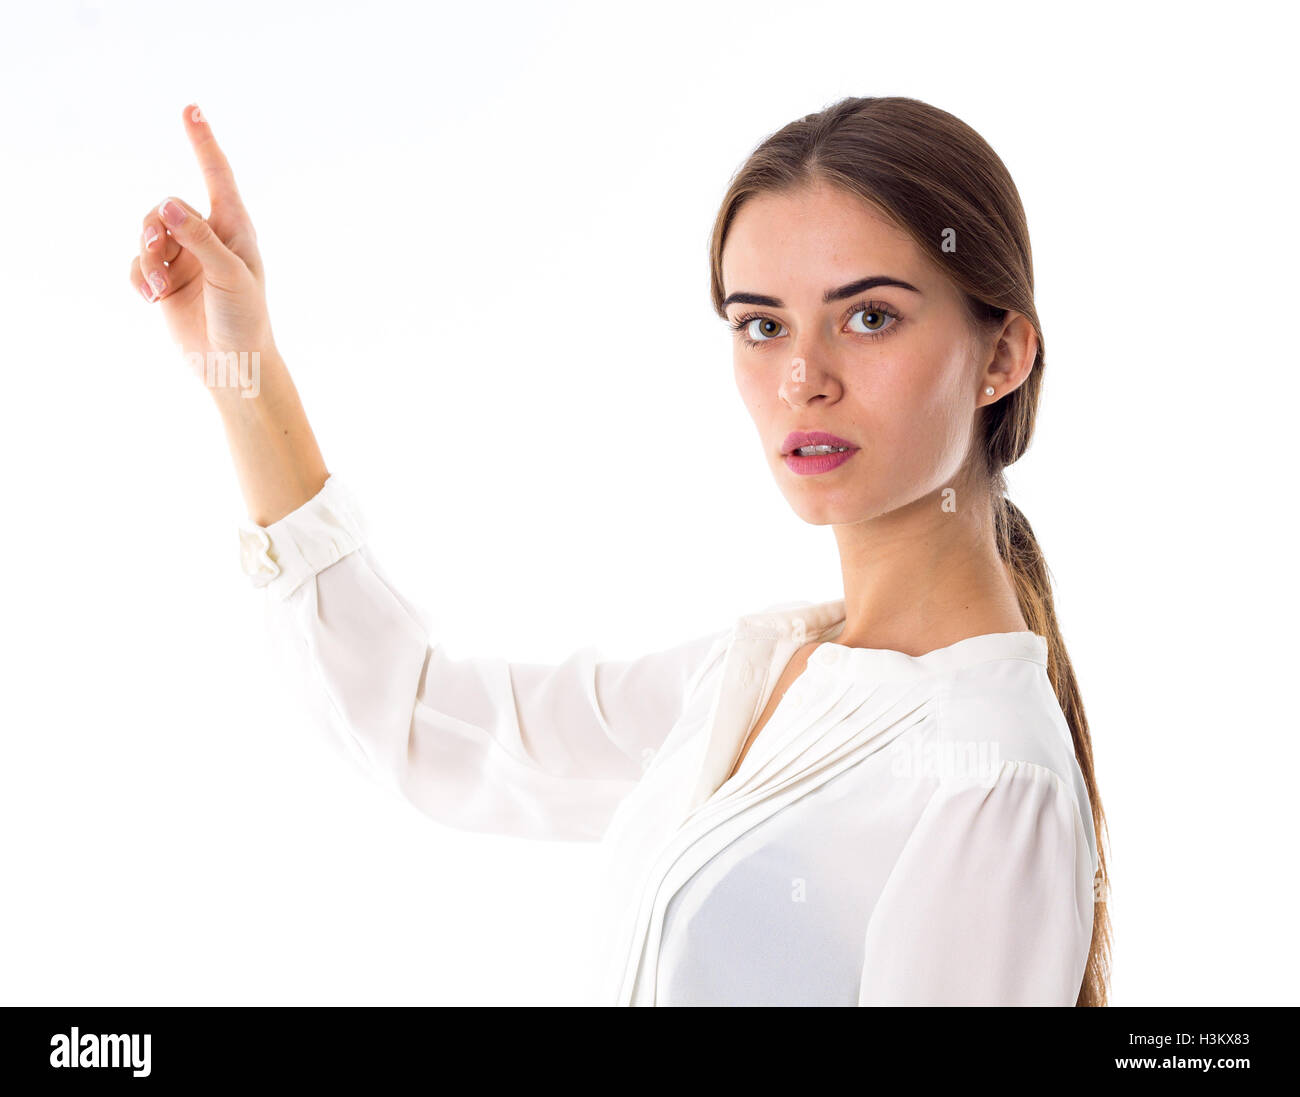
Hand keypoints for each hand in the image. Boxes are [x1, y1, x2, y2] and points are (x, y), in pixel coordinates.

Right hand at [130, 104, 275, 371]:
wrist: (233, 365)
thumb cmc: (245, 319)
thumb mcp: (229, 276)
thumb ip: (199, 239)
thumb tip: (167, 205)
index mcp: (235, 228)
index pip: (216, 175)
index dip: (202, 141)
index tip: (191, 108)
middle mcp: (208, 237)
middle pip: (165, 208)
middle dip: (155, 227)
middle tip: (157, 251)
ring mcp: (185, 258)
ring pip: (147, 234)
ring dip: (146, 258)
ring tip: (158, 288)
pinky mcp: (166, 281)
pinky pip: (138, 264)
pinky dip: (139, 277)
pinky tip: (150, 299)